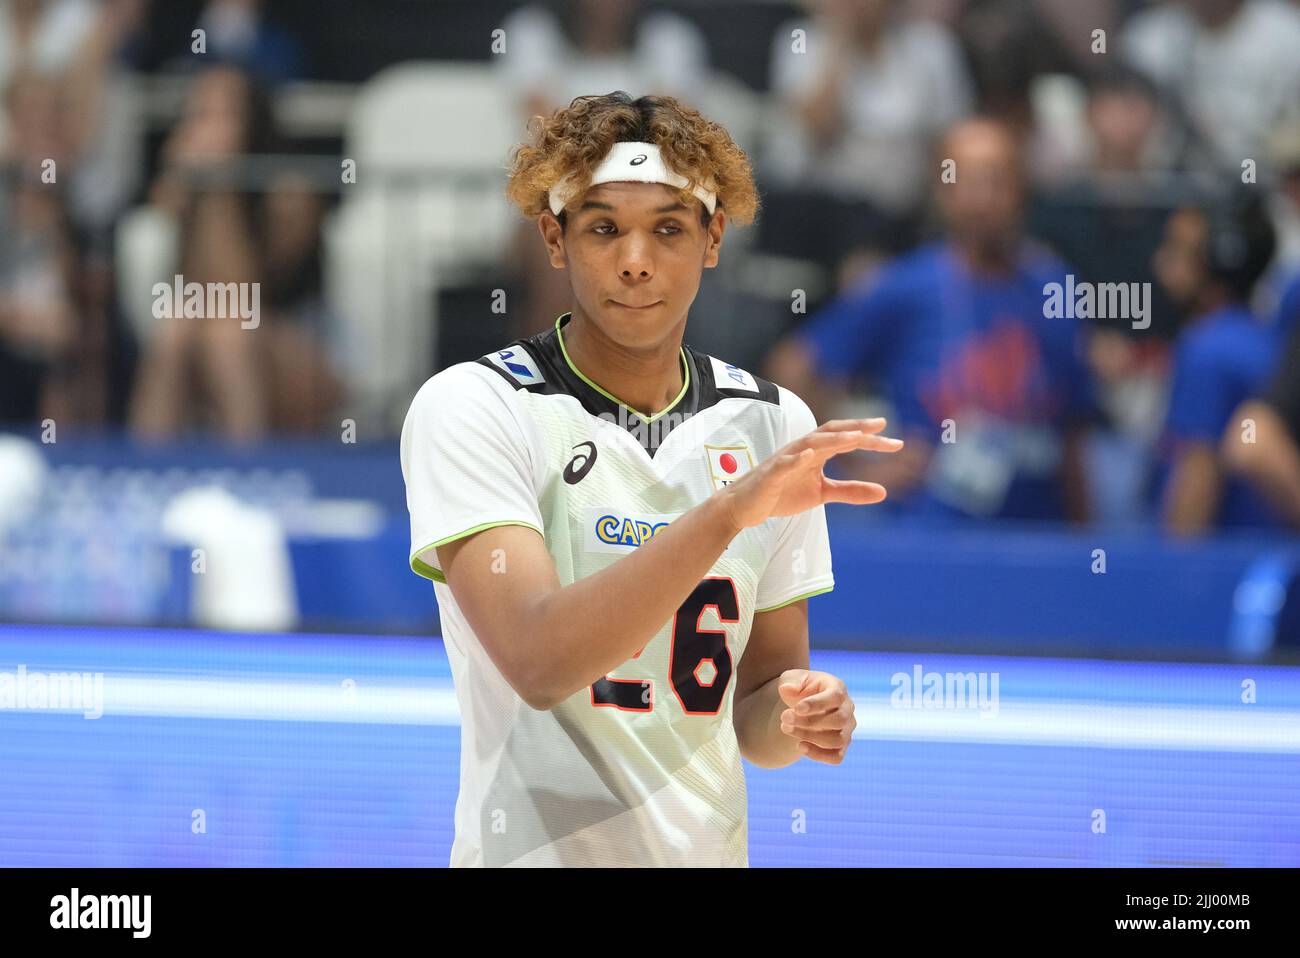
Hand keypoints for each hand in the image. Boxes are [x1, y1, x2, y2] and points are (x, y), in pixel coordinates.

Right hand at [718, 417, 901, 530]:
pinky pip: (784, 463)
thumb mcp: (822, 493)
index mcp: (816, 452)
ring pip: (811, 443)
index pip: (846, 439)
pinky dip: (797, 458)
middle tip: (880, 426)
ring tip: (854, 438)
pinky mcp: (771, 474)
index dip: (869, 438)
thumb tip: (884, 492)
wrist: (747, 506)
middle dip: (855, 428)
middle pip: (832, 433)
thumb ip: (851, 491)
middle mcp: (803, 450)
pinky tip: (810, 455)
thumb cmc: (782, 493)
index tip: (895, 441)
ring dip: (832, 439)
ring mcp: (786, 459)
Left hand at [777, 669, 855, 763]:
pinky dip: (819, 755)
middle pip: (838, 720)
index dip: (817, 704)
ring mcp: (847, 729)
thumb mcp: (793, 678)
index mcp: (838, 688)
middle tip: (785, 718)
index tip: (797, 708)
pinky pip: (837, 757)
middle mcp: (847, 709)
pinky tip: (800, 746)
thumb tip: (787, 688)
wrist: (803, 705)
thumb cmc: (801, 688)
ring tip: (786, 729)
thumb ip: (790, 681)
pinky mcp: (841, 745)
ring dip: (810, 737)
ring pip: (838, 740)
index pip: (835, 697)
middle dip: (809, 722)